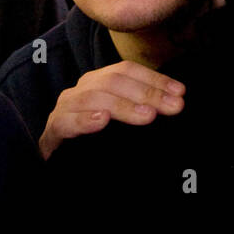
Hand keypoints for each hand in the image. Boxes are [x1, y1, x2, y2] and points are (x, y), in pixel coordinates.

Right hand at [38, 61, 184, 159]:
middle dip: (147, 93)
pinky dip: (84, 120)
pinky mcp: (53, 130)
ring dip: (123, 105)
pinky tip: (102, 120)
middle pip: (113, 81)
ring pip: (92, 97)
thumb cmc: (94, 142)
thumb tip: (174, 104)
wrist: (58, 162)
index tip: (180, 92)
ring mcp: (65, 108)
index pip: (127, 71)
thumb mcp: (122, 123)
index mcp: (98, 83)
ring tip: (148, 115)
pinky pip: (66, 122)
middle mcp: (82, 90)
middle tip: (173, 106)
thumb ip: (142, 111)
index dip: (154, 78)